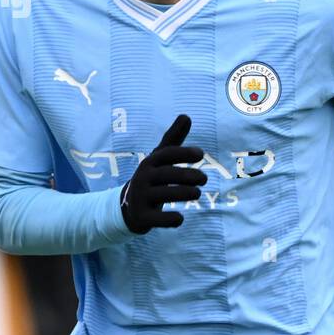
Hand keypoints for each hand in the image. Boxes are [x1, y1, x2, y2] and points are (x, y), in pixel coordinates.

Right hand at [119, 114, 206, 233]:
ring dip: (183, 193)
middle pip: (167, 174)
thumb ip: (174, 139)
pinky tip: (180, 218)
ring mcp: (141, 198)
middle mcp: (143, 178)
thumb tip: (186, 115)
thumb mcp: (160, 159)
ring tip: (198, 194)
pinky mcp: (142, 217)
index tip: (201, 154)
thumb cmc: (152, 179)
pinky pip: (157, 219)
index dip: (183, 153)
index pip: (166, 154)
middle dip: (187, 175)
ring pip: (164, 194)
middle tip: (204, 178)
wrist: (129, 208)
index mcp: (149, 163)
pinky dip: (170, 219)